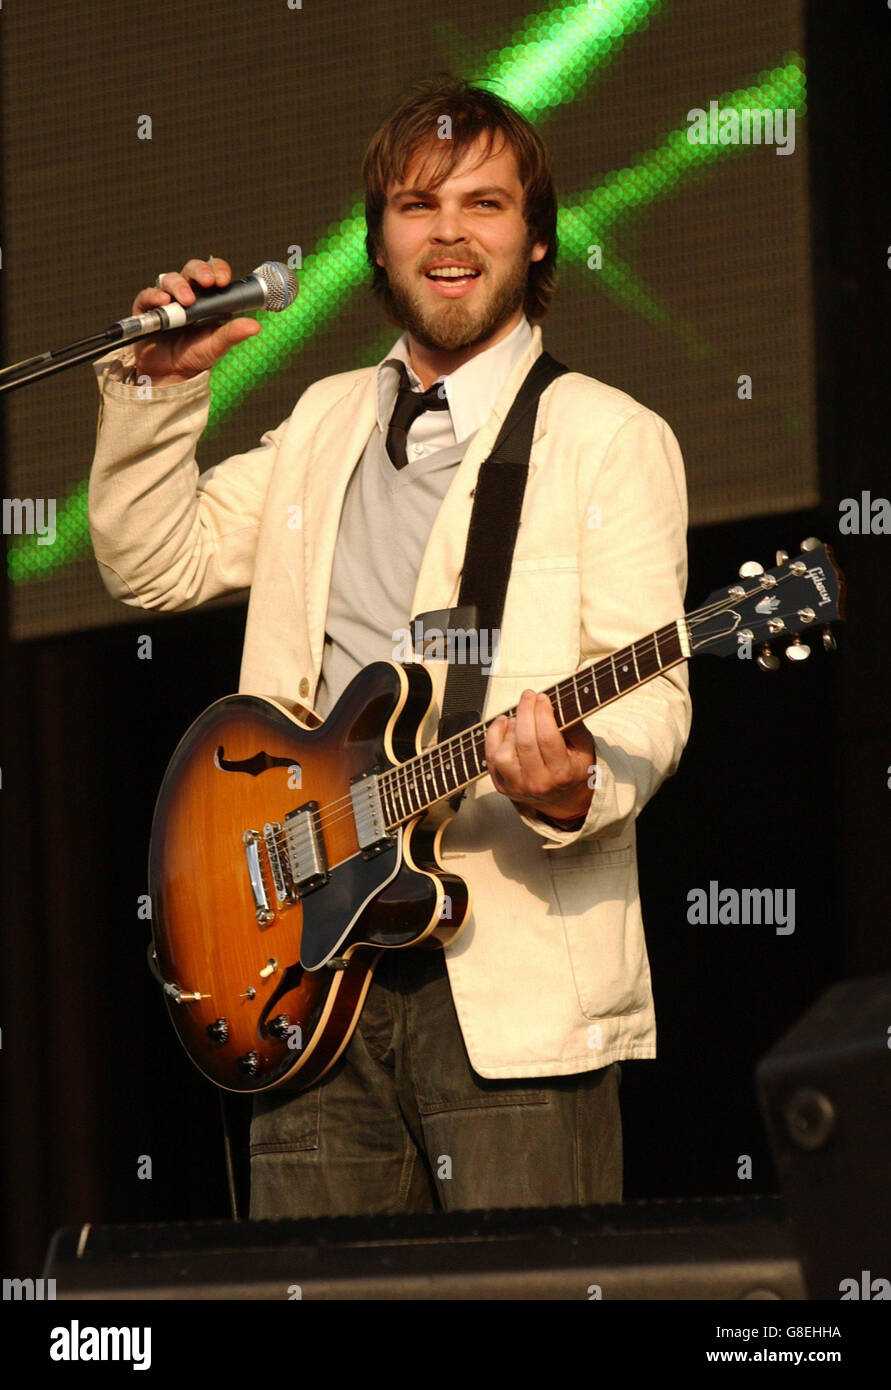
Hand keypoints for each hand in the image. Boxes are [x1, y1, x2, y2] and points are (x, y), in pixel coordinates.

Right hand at [129, 257, 260, 384]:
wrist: (170, 375)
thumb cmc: (194, 356)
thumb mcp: (216, 345)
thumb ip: (233, 334)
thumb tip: (255, 326)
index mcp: (206, 298)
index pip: (213, 273)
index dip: (218, 270)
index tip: (224, 280)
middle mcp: (186, 294)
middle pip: (192, 270)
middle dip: (200, 271)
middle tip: (207, 281)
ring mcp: (166, 300)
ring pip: (171, 280)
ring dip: (179, 286)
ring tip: (186, 300)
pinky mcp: (146, 308)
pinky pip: (148, 295)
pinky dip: (155, 295)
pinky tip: (163, 301)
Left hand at [485, 690, 595, 822]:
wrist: (563, 802)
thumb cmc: (573, 770)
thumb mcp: (584, 749)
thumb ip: (573, 727)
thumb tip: (554, 704)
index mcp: (561, 773)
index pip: (548, 738)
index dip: (543, 713)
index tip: (542, 697)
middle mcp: (538, 783)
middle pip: (524, 742)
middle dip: (525, 712)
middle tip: (528, 696)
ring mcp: (517, 786)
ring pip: (503, 754)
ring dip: (508, 730)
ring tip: (517, 719)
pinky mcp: (502, 786)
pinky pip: (490, 759)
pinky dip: (493, 737)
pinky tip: (503, 725)